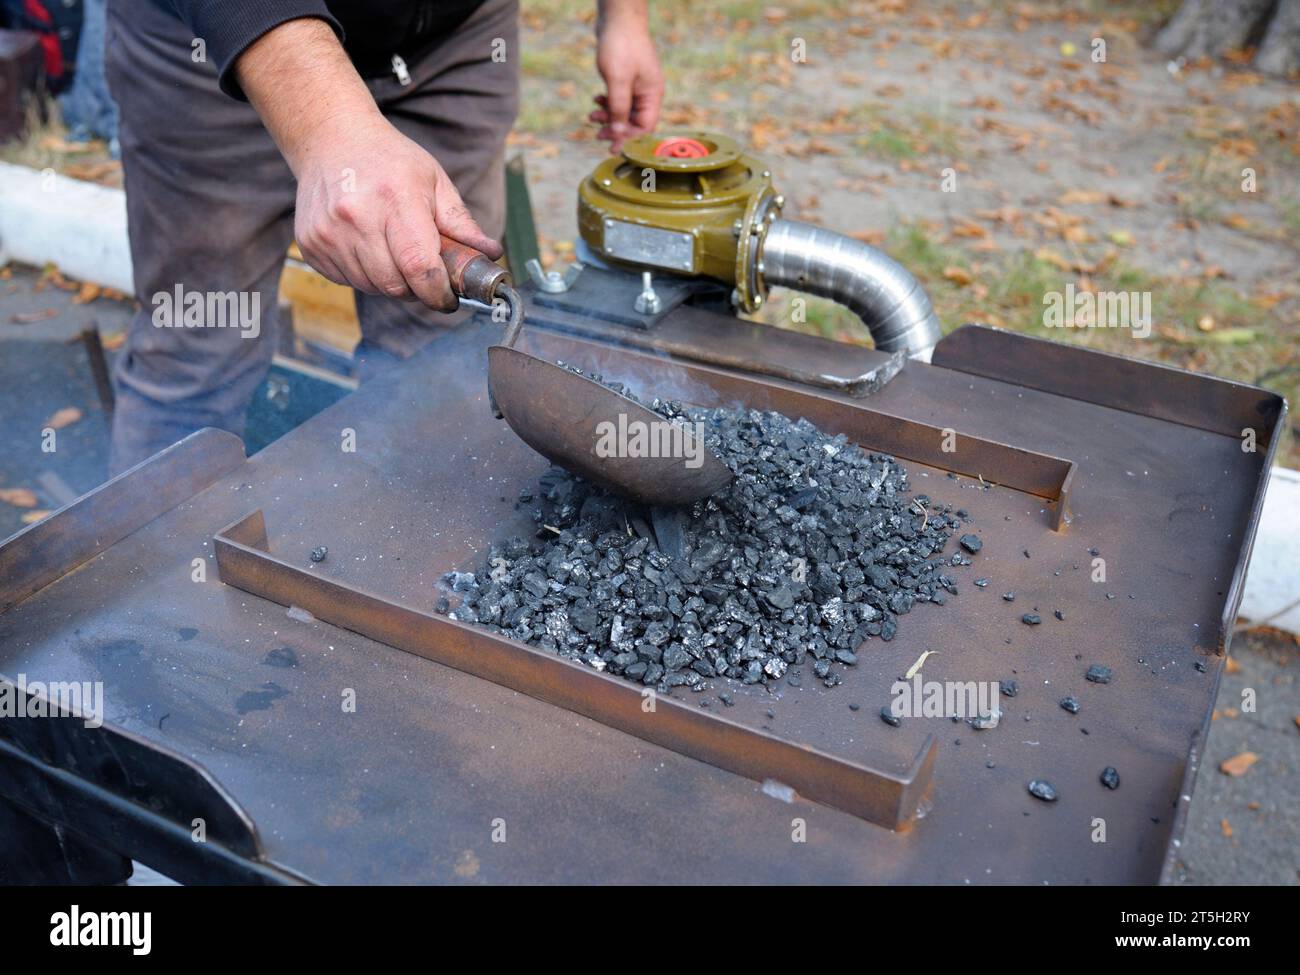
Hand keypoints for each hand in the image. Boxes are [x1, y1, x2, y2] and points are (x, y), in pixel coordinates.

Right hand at [293, 113, 500, 308]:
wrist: (332, 140)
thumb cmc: (390, 161)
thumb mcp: (435, 182)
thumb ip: (462, 224)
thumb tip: (491, 256)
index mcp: (395, 200)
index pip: (420, 267)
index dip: (438, 292)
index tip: (449, 298)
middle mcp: (357, 217)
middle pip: (395, 285)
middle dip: (416, 290)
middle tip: (424, 275)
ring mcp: (328, 233)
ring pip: (370, 287)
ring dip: (390, 283)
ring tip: (394, 253)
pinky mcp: (310, 244)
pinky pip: (347, 281)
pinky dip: (364, 275)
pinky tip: (367, 247)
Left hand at [591, 1, 662, 152]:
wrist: (618, 17)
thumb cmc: (621, 46)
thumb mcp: (618, 80)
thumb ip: (618, 108)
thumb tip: (617, 133)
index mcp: (652, 94)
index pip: (644, 127)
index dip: (628, 138)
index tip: (612, 146)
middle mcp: (647, 91)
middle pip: (634, 121)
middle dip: (615, 128)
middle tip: (597, 134)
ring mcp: (638, 84)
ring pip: (624, 109)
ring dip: (608, 115)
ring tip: (591, 115)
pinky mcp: (627, 77)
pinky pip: (619, 97)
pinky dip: (607, 102)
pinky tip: (596, 99)